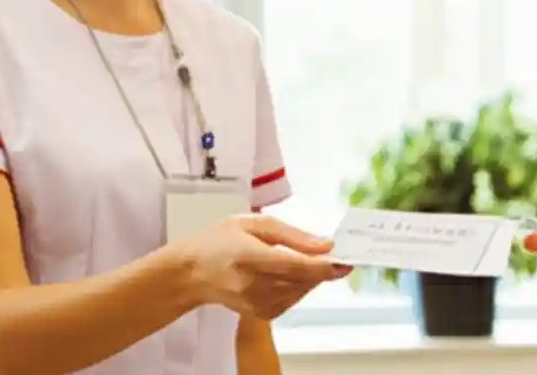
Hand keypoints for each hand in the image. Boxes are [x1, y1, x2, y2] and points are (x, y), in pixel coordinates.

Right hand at [176, 214, 351, 319]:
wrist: (191, 273)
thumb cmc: (219, 241)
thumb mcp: (252, 223)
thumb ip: (291, 234)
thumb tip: (325, 245)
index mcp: (249, 256)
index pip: (294, 265)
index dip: (323, 265)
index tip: (345, 260)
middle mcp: (251, 284)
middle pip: (301, 281)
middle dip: (323, 269)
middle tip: (336, 255)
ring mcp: (254, 303)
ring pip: (299, 292)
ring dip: (311, 278)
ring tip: (308, 261)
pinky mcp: (258, 313)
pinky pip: (290, 301)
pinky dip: (298, 288)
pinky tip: (291, 275)